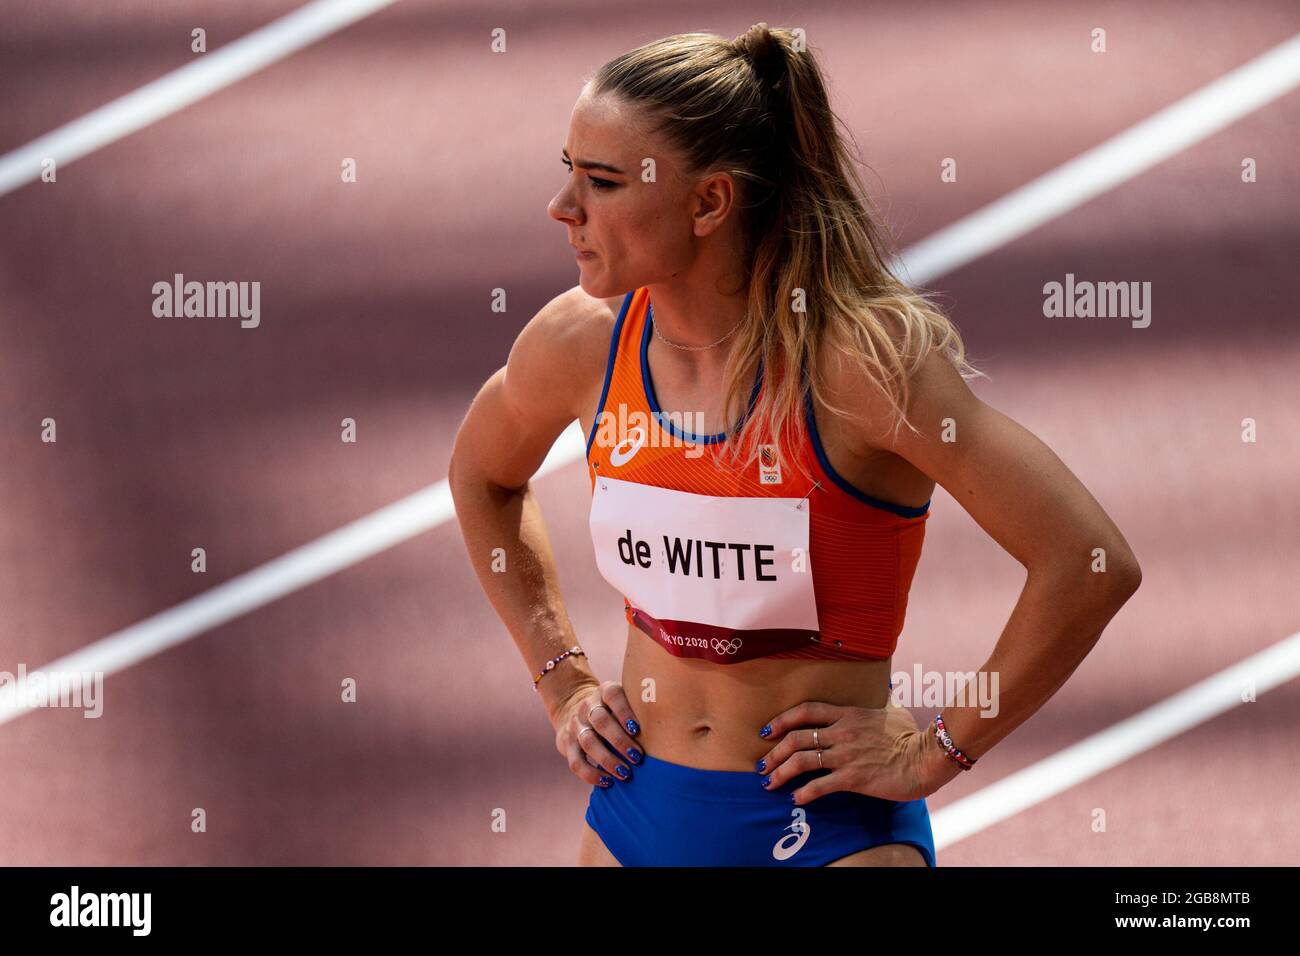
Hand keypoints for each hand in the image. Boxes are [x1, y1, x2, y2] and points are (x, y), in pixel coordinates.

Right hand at [552, 680, 644, 787]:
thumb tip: (681, 720)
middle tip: (638, 758)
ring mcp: (576, 724)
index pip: (612, 696)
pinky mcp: (567, 743)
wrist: (575, 708)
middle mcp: (588, 706)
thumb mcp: (628, 698)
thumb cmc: (617, 709)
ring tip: (625, 774)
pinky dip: (591, 774)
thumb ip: (646, 706)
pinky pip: (576, 761)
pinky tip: (608, 782)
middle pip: (600, 720)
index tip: (637, 729)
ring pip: (588, 741)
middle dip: (619, 741)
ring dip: (607, 759)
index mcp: (605, 691)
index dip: (624, 712)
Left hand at [757, 698, 938, 803]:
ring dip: (781, 772)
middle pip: (796, 737)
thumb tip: (887, 685)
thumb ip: (883, 698)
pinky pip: (821, 785)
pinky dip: (805, 792)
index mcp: (848, 714)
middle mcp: (842, 732)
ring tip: (769, 783)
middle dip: (774, 751)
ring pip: (803, 760)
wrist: (927, 757)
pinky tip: (796, 798)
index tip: (766, 730)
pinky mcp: (854, 777)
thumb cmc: (912, 735)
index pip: (805, 711)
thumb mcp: (893, 710)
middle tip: (762, 764)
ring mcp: (846, 755)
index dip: (781, 720)